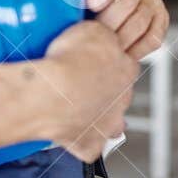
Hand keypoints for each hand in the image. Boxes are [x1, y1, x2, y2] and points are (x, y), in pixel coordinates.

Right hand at [39, 21, 136, 160]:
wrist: (50, 94)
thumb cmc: (69, 61)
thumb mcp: (92, 29)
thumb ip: (103, 35)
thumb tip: (104, 37)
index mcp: (127, 69)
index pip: (126, 64)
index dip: (108, 62)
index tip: (92, 61)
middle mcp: (122, 99)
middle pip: (118, 94)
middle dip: (103, 90)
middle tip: (79, 83)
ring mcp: (107, 125)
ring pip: (109, 124)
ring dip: (95, 116)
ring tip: (72, 108)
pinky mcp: (90, 146)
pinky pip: (88, 147)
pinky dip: (79, 142)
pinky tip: (65, 133)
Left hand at [87, 0, 167, 59]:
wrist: (101, 1)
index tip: (90, 4)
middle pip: (128, 0)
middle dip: (108, 21)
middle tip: (93, 34)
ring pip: (140, 20)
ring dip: (120, 38)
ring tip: (104, 47)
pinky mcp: (160, 17)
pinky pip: (154, 36)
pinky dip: (138, 49)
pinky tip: (121, 55)